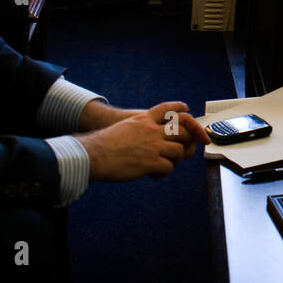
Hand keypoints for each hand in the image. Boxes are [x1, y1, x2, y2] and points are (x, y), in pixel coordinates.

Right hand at [76, 101, 209, 181]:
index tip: (187, 110)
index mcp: (143, 119)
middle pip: (182, 131)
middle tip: (184, 149)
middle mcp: (151, 130)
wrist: (93, 155)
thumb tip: (155, 135)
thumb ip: (141, 128)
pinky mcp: (150, 162)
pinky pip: (168, 168)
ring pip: (179, 151)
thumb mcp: (126, 126)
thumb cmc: (105, 144)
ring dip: (174, 159)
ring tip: (163, 164)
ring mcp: (152, 146)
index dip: (179, 109)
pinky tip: (154, 174)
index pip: (168, 108)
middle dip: (188, 140)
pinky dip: (163, 172)